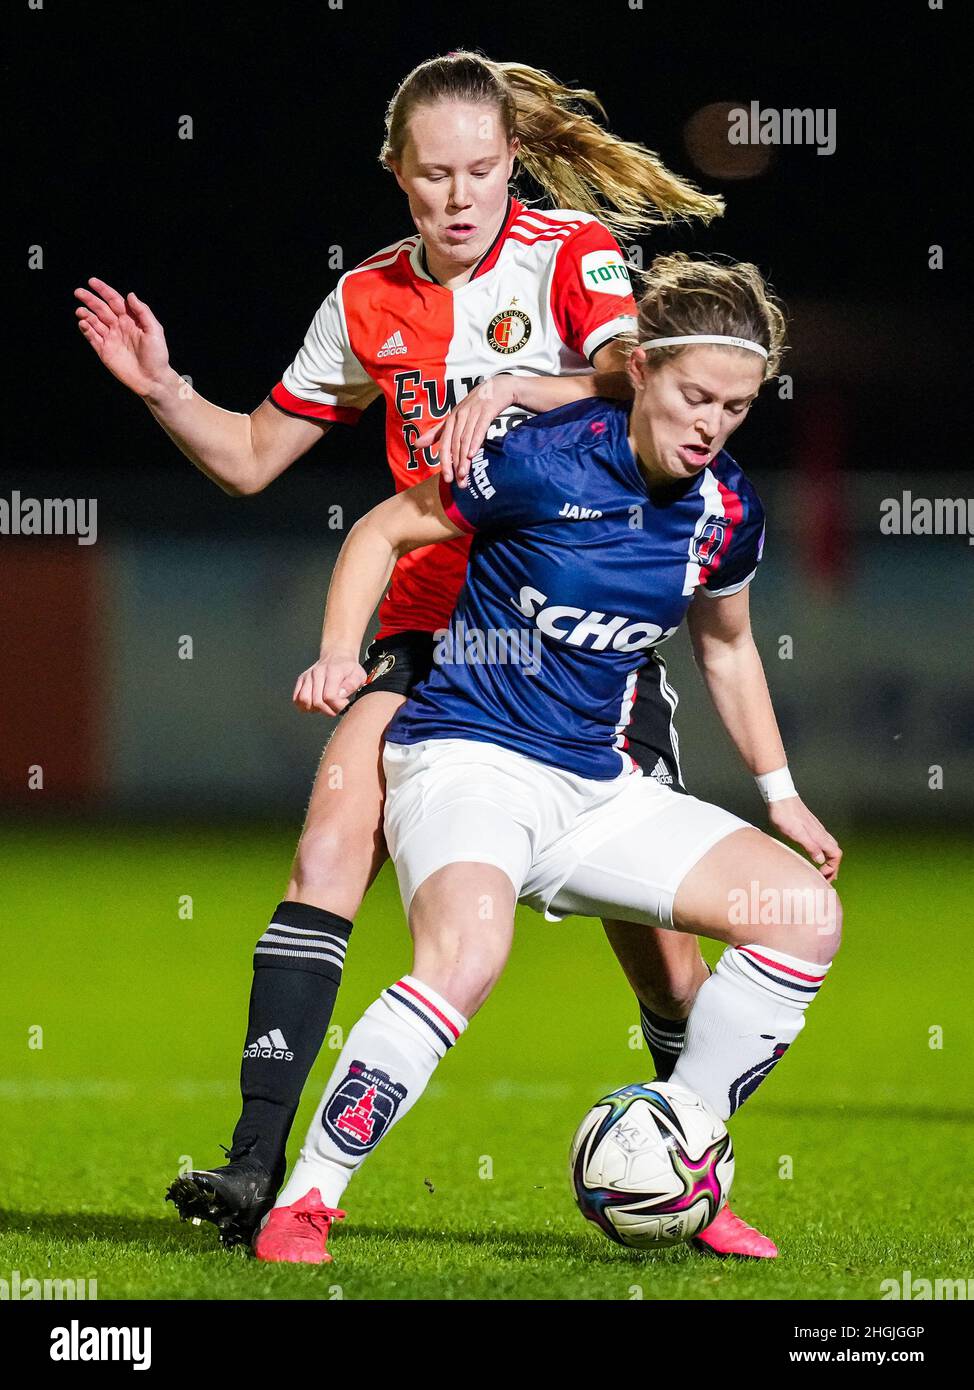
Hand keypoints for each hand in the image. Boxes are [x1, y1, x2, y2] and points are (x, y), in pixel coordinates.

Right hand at [74, 277, 171, 397]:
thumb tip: (129, 295)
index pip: (114, 301)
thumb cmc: (157, 355)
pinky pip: (92, 337)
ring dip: (86, 315)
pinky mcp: (104, 351)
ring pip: (94, 322)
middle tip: (78, 292)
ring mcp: (110, 339)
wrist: (152, 379)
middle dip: (90, 300)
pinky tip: (83, 323)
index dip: (103, 290)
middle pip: (101, 309)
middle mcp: (118, 327)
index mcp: (130, 319)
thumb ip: (142, 312)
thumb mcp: (154, 330)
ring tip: (80, 311)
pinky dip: (86, 330)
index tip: (92, 281)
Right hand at [292, 652, 366, 715]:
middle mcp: (317, 673)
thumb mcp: (359, 675)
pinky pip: (296, 699)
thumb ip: (352, 684)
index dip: (337, 706)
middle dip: (328, 710)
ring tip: (326, 706)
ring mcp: (307, 676)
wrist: (337, 657)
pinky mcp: (301, 680)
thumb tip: (341, 695)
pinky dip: (305, 706)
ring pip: (304, 700)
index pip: (329, 696)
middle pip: (317, 701)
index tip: (345, 704)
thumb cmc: (348, 669)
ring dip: (315, 709)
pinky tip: (316, 704)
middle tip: (336, 708)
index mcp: (332, 671)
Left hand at [415, 376, 516, 485]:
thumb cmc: (475, 405)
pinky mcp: (487, 410)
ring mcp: (473, 413)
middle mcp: (460, 416)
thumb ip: (437, 432)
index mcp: (451, 419)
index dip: (445, 462)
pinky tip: (473, 454)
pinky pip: (480, 428)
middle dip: (455, 464)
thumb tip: (416, 445)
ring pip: (466, 438)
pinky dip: (475, 441)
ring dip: (464, 458)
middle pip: (455, 444)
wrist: (497, 388)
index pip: (445, 444)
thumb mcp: (455, 417)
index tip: (447, 479)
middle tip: (458, 481)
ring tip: (464, 474)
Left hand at [767, 797, 842, 881]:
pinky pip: (822, 842)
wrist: (779, 796)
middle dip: (833, 866)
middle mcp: (820, 832)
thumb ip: (810, 846)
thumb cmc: (785, 814)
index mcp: (819, 836)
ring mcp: (815, 829)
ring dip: (828, 860)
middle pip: (835, 852)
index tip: (823, 876)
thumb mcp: (796, 833)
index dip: (833, 867)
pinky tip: (814, 855)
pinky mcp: (809, 826)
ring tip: (822, 870)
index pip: (836, 854)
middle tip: (825, 878)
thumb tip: (821, 860)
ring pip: (829, 846)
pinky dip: (822, 852)